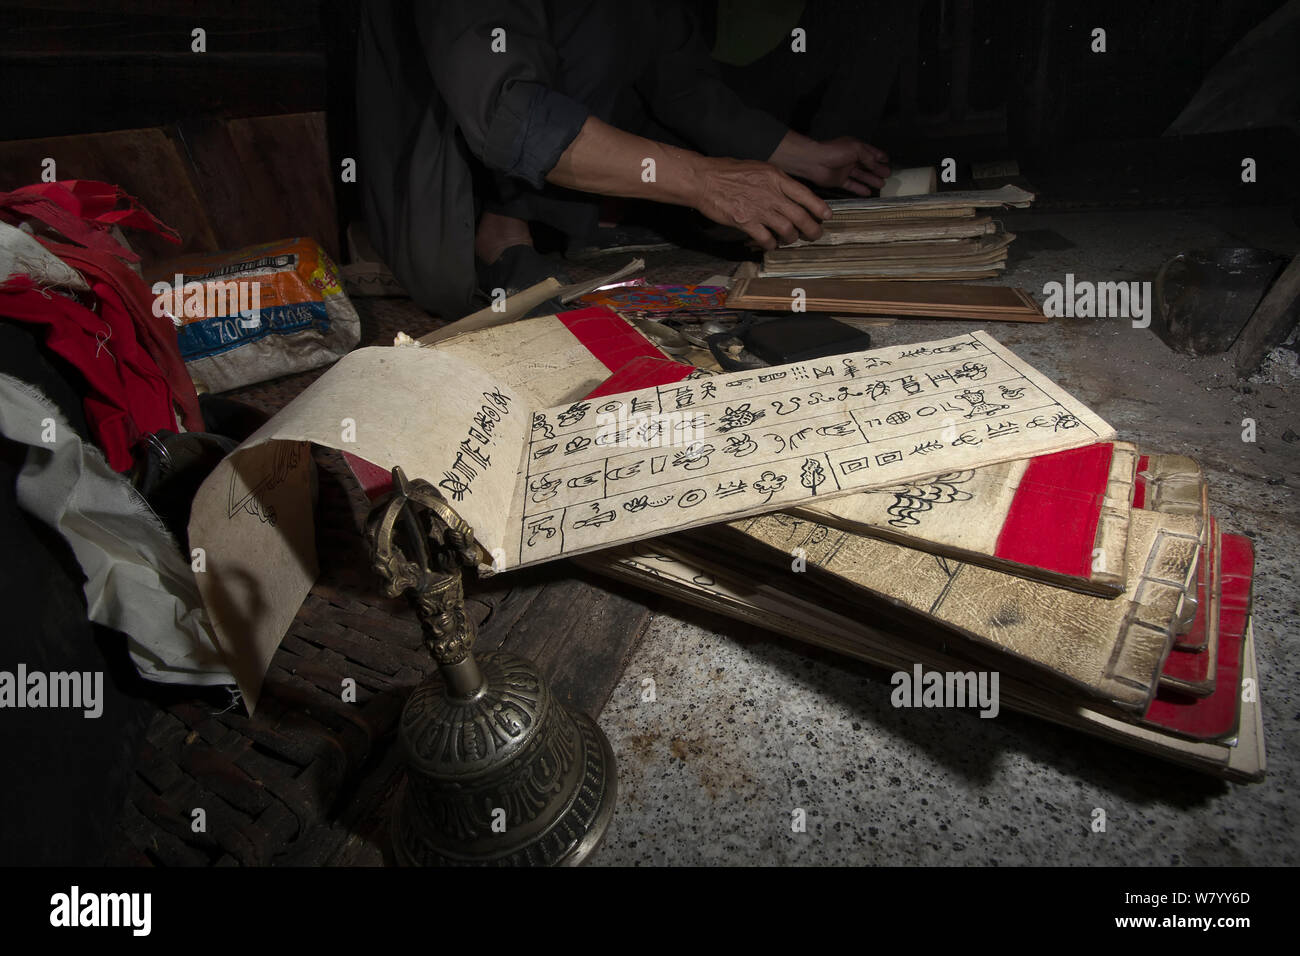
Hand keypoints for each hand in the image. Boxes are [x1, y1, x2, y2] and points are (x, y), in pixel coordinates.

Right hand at [690, 156, 831, 249]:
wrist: (704, 180)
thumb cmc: (728, 172)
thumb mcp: (758, 168)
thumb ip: (775, 181)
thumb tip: (790, 193)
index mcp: (775, 177)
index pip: (805, 194)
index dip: (819, 207)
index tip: (827, 215)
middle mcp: (771, 194)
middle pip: (801, 216)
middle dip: (812, 230)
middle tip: (815, 235)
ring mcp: (759, 209)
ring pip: (787, 230)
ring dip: (791, 238)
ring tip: (790, 240)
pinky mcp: (746, 222)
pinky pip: (766, 239)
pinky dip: (772, 245)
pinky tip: (771, 244)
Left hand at [770, 132, 890, 196]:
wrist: (815, 161)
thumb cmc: (834, 151)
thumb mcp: (856, 149)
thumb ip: (868, 157)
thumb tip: (878, 163)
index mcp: (855, 147)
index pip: (870, 152)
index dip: (880, 156)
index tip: (888, 161)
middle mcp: (850, 158)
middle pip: (867, 165)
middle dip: (878, 170)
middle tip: (888, 175)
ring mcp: (844, 170)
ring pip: (861, 176)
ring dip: (871, 180)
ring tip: (881, 184)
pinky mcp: (839, 181)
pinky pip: (851, 185)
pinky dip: (860, 189)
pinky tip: (868, 192)